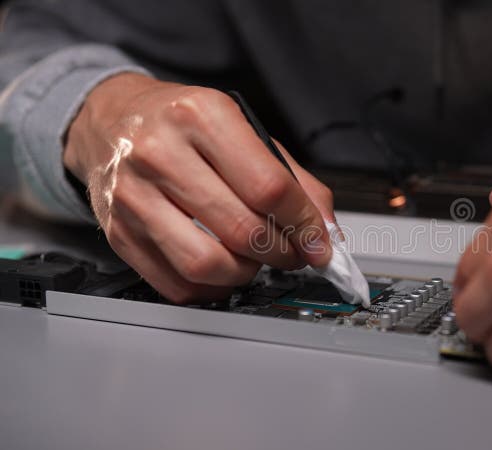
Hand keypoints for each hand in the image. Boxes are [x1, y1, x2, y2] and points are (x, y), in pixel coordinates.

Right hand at [64, 73, 333, 302]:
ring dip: (247, 273)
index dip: (304, 224)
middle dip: (282, 252)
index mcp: (200, 116)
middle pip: (241, 229)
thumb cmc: (183, 124)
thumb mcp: (244, 127)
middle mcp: (160, 153)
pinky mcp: (119, 233)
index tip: (320, 243)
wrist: (112, 119)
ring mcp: (133, 197)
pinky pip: (176, 284)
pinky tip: (225, 268)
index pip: (268, 186)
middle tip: (294, 253)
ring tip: (256, 258)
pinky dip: (213, 288)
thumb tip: (325, 231)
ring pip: (207, 264)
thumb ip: (293, 179)